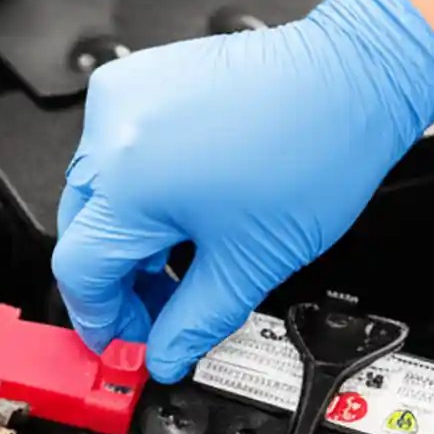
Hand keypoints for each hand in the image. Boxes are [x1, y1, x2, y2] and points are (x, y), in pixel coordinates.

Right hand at [51, 0, 433, 381]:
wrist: (352, 80)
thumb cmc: (315, 150)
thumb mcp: (251, 263)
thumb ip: (195, 322)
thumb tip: (166, 354)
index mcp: (130, 181)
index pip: (80, 271)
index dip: (100, 320)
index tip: (123, 342)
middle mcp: (112, 131)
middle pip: (83, 231)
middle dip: (116, 282)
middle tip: (153, 317)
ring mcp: (123, 98)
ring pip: (97, 192)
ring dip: (127, 238)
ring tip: (174, 268)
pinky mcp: (140, 80)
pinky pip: (115, 151)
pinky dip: (137, 191)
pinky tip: (177, 216)